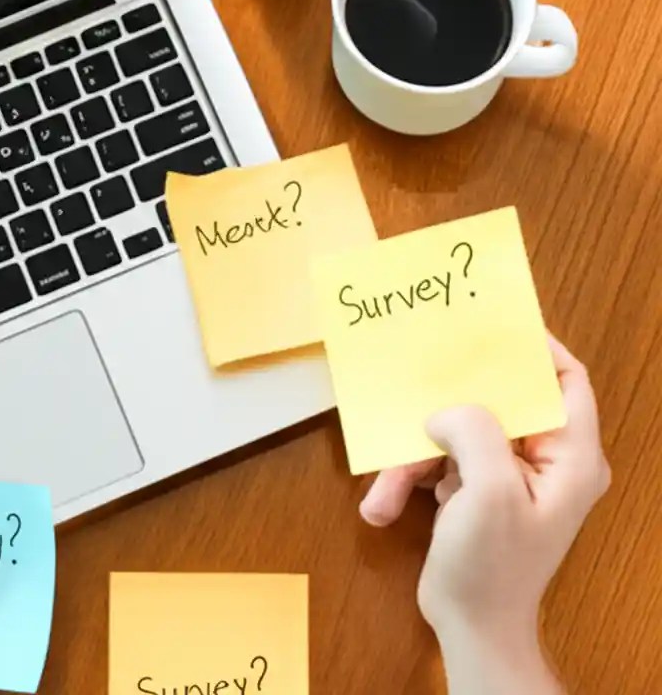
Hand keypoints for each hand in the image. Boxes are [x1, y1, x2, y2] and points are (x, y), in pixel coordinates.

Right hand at [358, 335, 608, 692]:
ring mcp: (511, 480)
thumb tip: (449, 410)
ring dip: (416, 456)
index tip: (492, 328)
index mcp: (571, 457)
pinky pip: (445, 463)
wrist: (471, 627)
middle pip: (500, 405)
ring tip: (383, 488)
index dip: (536, 348)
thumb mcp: (487, 489)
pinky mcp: (479, 495)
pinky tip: (385, 501)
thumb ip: (475, 431)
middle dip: (449, 408)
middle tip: (416, 388)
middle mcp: (547, 462)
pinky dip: (413, 476)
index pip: (566, 381)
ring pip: (461, 436)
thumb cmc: (492, 565)